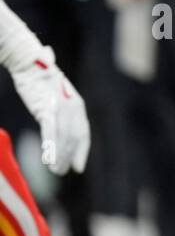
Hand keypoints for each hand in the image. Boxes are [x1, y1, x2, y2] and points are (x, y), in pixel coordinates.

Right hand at [11, 52, 89, 175]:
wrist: (31, 64)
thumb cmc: (41, 80)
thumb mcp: (56, 97)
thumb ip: (61, 111)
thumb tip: (60, 126)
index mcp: (77, 106)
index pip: (83, 134)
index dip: (81, 152)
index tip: (78, 167)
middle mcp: (73, 108)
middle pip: (73, 139)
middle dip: (68, 157)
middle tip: (62, 172)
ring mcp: (61, 109)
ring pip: (62, 139)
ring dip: (59, 156)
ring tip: (55, 170)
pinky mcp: (46, 109)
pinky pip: (50, 132)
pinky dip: (50, 146)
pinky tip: (48, 159)